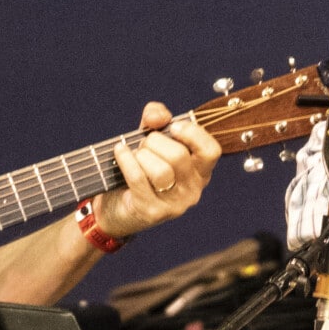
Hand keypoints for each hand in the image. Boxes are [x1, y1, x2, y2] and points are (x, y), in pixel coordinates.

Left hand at [92, 103, 219, 238]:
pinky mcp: (152, 212)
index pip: (211, 151)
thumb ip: (157, 118)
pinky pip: (139, 179)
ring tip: (135, 155)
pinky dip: (126, 160)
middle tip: (143, 145)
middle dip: (155, 142)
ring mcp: (174, 205)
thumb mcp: (152, 138)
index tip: (173, 127)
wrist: (118, 206)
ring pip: (161, 171)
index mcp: (200, 171)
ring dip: (141, 155)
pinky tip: (120, 152)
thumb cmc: (141, 168)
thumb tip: (156, 117)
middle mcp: (192, 190)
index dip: (193, 134)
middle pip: (179, 156)